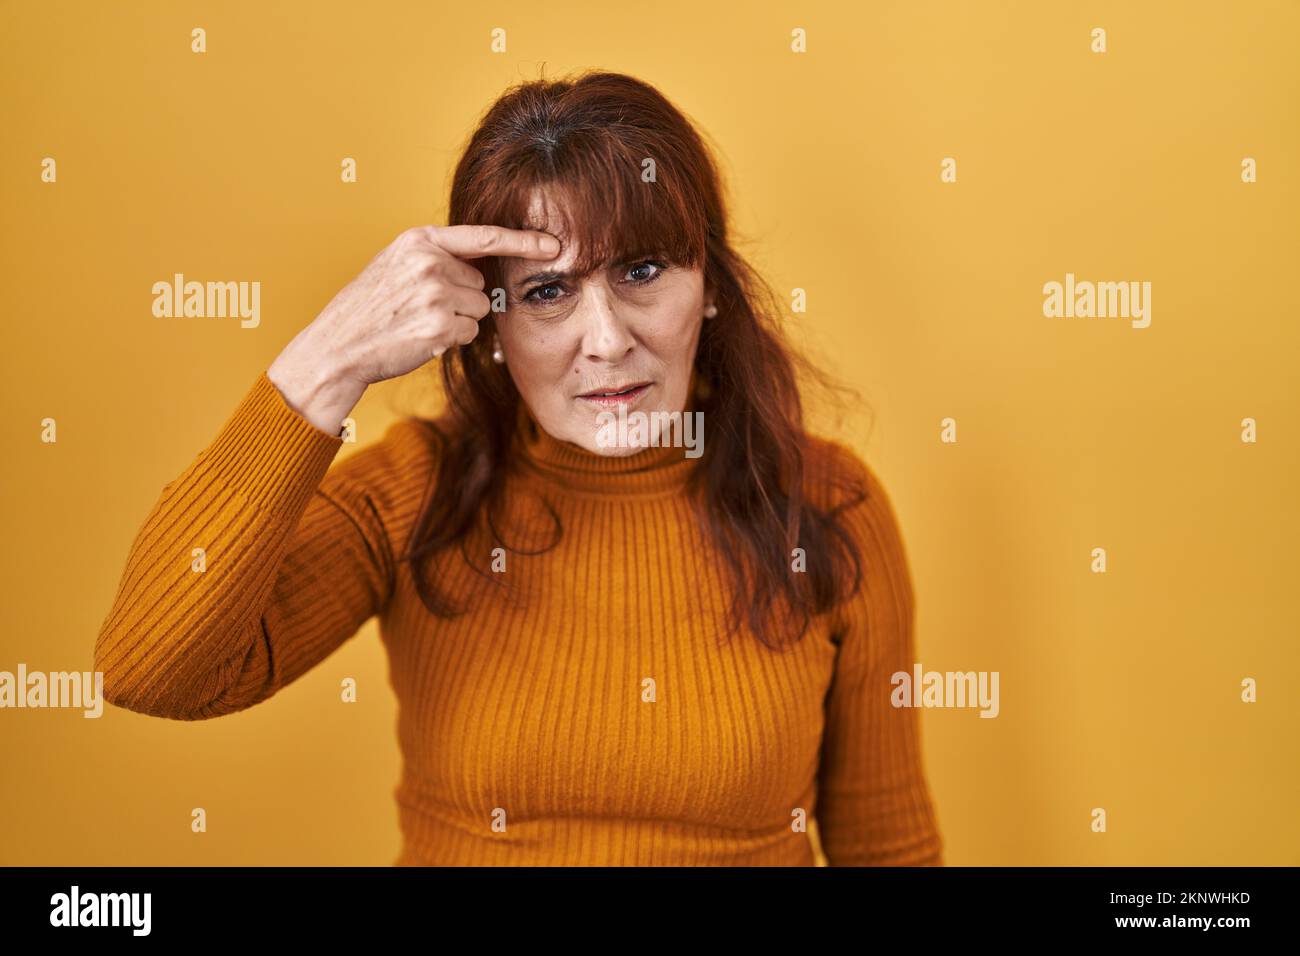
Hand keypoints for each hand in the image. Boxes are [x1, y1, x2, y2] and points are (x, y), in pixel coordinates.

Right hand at [267, 225, 558, 433]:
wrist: (339, 345)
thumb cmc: (370, 308)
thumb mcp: (397, 264)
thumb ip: (438, 258)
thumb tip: (483, 268)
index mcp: (420, 240)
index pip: (484, 237)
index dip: (523, 240)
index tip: (553, 244)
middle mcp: (430, 262)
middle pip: (481, 283)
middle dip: (462, 299)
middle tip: (421, 308)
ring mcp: (436, 293)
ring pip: (479, 310)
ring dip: (458, 321)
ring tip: (418, 322)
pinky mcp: (440, 325)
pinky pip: (469, 332)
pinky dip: (451, 339)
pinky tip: (420, 337)